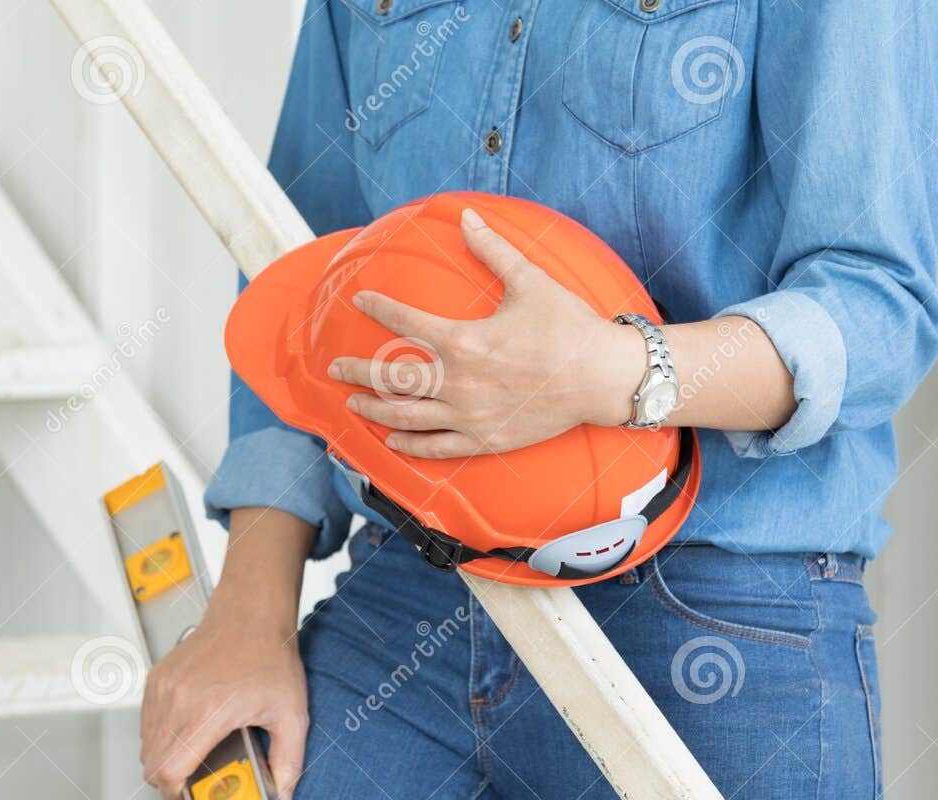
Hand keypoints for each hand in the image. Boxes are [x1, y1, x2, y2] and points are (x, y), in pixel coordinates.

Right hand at [139, 507, 314, 799]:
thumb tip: (284, 799)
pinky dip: (160, 736)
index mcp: (208, 711)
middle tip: (197, 780)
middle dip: (170, 782)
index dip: (175, 794)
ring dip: (164, 759)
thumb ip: (288, 762)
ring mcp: (162, 687)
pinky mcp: (156, 678)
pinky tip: (188, 731)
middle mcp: (177, 698)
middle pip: (151, 764)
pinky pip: (146, 722)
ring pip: (145, 744)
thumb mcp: (291, 714)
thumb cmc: (270, 656)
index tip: (191, 798)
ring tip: (195, 755)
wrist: (251, 612)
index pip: (169, 770)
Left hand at [330, 207, 642, 457]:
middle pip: (392, 379)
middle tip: (333, 370)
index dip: (379, 307)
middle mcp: (460, 381)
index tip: (361, 299)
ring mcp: (470, 414)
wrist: (603, 377)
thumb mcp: (530, 281)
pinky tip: (392, 441)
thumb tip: (467, 215)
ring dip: (374, 410)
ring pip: (407, 417)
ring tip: (353, 404)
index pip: (406, 322)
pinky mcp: (485, 439)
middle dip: (356, 373)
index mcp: (465, 340)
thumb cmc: (569, 326)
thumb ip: (492, 249)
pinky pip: (437, 447)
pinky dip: (410, 445)